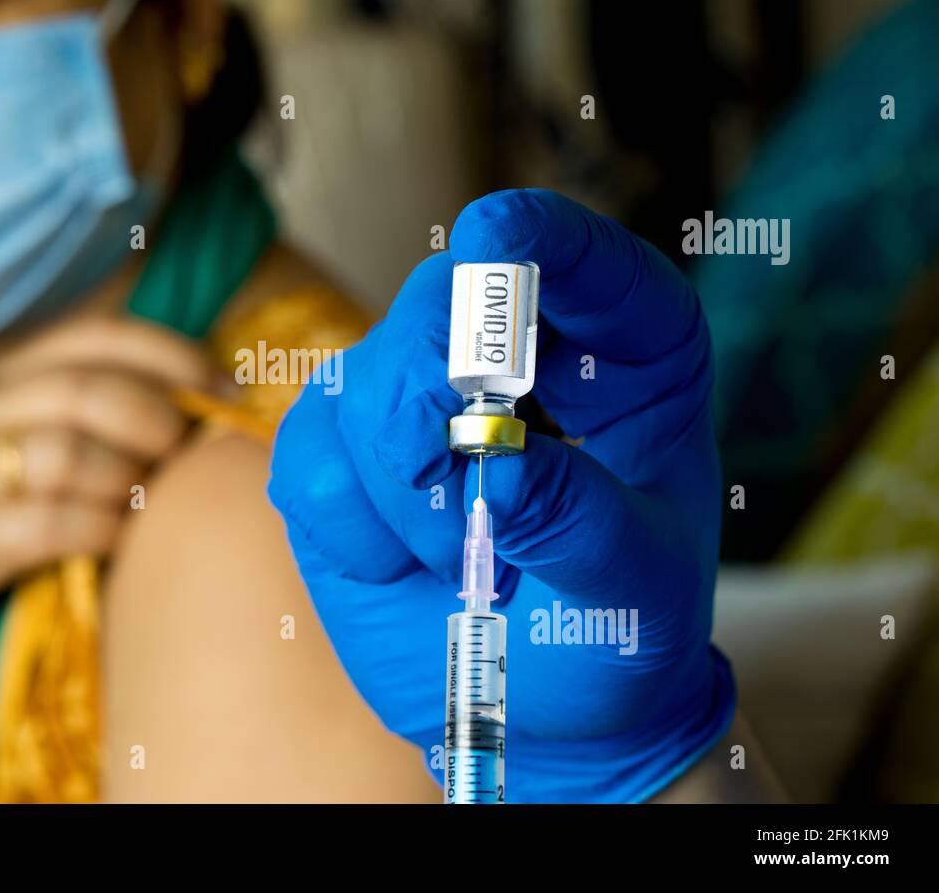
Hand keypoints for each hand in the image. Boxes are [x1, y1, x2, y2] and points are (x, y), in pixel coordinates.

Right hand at [0, 315, 213, 707]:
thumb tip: (192, 419)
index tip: (225, 389)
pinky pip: (42, 524)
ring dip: (127, 479)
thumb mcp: (4, 463)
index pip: (89, 338)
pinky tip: (115, 543)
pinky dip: (97, 530)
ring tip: (149, 504)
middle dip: (153, 417)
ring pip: (63, 453)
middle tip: (184, 456)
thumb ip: (76, 430)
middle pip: (80, 389)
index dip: (168, 353)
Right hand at [269, 189, 735, 802]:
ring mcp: (414, 396)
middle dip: (432, 404)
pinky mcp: (341, 452)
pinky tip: (398, 564)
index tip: (495, 237)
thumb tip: (503, 465)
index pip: (587, 263)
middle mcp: (513, 355)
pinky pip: (306, 455)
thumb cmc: (617, 632)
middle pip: (441, 305)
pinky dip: (348, 527)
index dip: (540, 236)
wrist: (546, 705)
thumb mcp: (636, 594)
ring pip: (360, 384)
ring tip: (463, 563)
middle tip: (467, 512)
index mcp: (620, 357)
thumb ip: (585, 526)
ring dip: (400, 494)